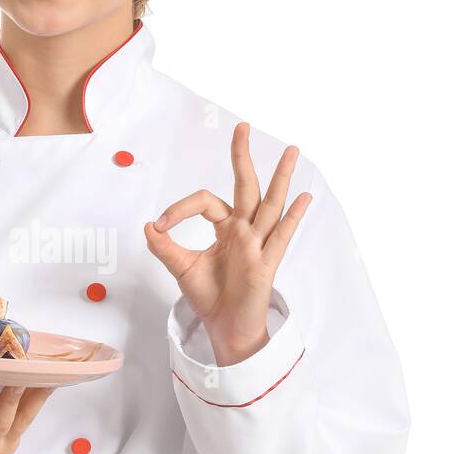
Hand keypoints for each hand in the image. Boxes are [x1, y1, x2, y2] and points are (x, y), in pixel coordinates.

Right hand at [0, 374, 53, 453]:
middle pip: (0, 422)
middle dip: (11, 398)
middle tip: (20, 375)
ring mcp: (1, 450)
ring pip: (22, 422)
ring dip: (36, 398)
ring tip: (47, 375)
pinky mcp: (11, 447)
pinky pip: (25, 422)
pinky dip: (35, 403)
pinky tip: (43, 384)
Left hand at [143, 122, 311, 365]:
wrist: (225, 328)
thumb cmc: (210, 297)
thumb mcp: (181, 269)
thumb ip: (164, 248)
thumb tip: (149, 226)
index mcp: (225, 228)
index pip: (205, 202)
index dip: (180, 209)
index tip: (160, 225)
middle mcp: (244, 230)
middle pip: (246, 187)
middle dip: (242, 157)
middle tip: (242, 126)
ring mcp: (258, 244)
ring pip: (271, 204)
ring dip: (281, 177)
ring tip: (291, 150)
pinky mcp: (267, 263)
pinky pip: (282, 236)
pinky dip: (293, 216)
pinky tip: (305, 196)